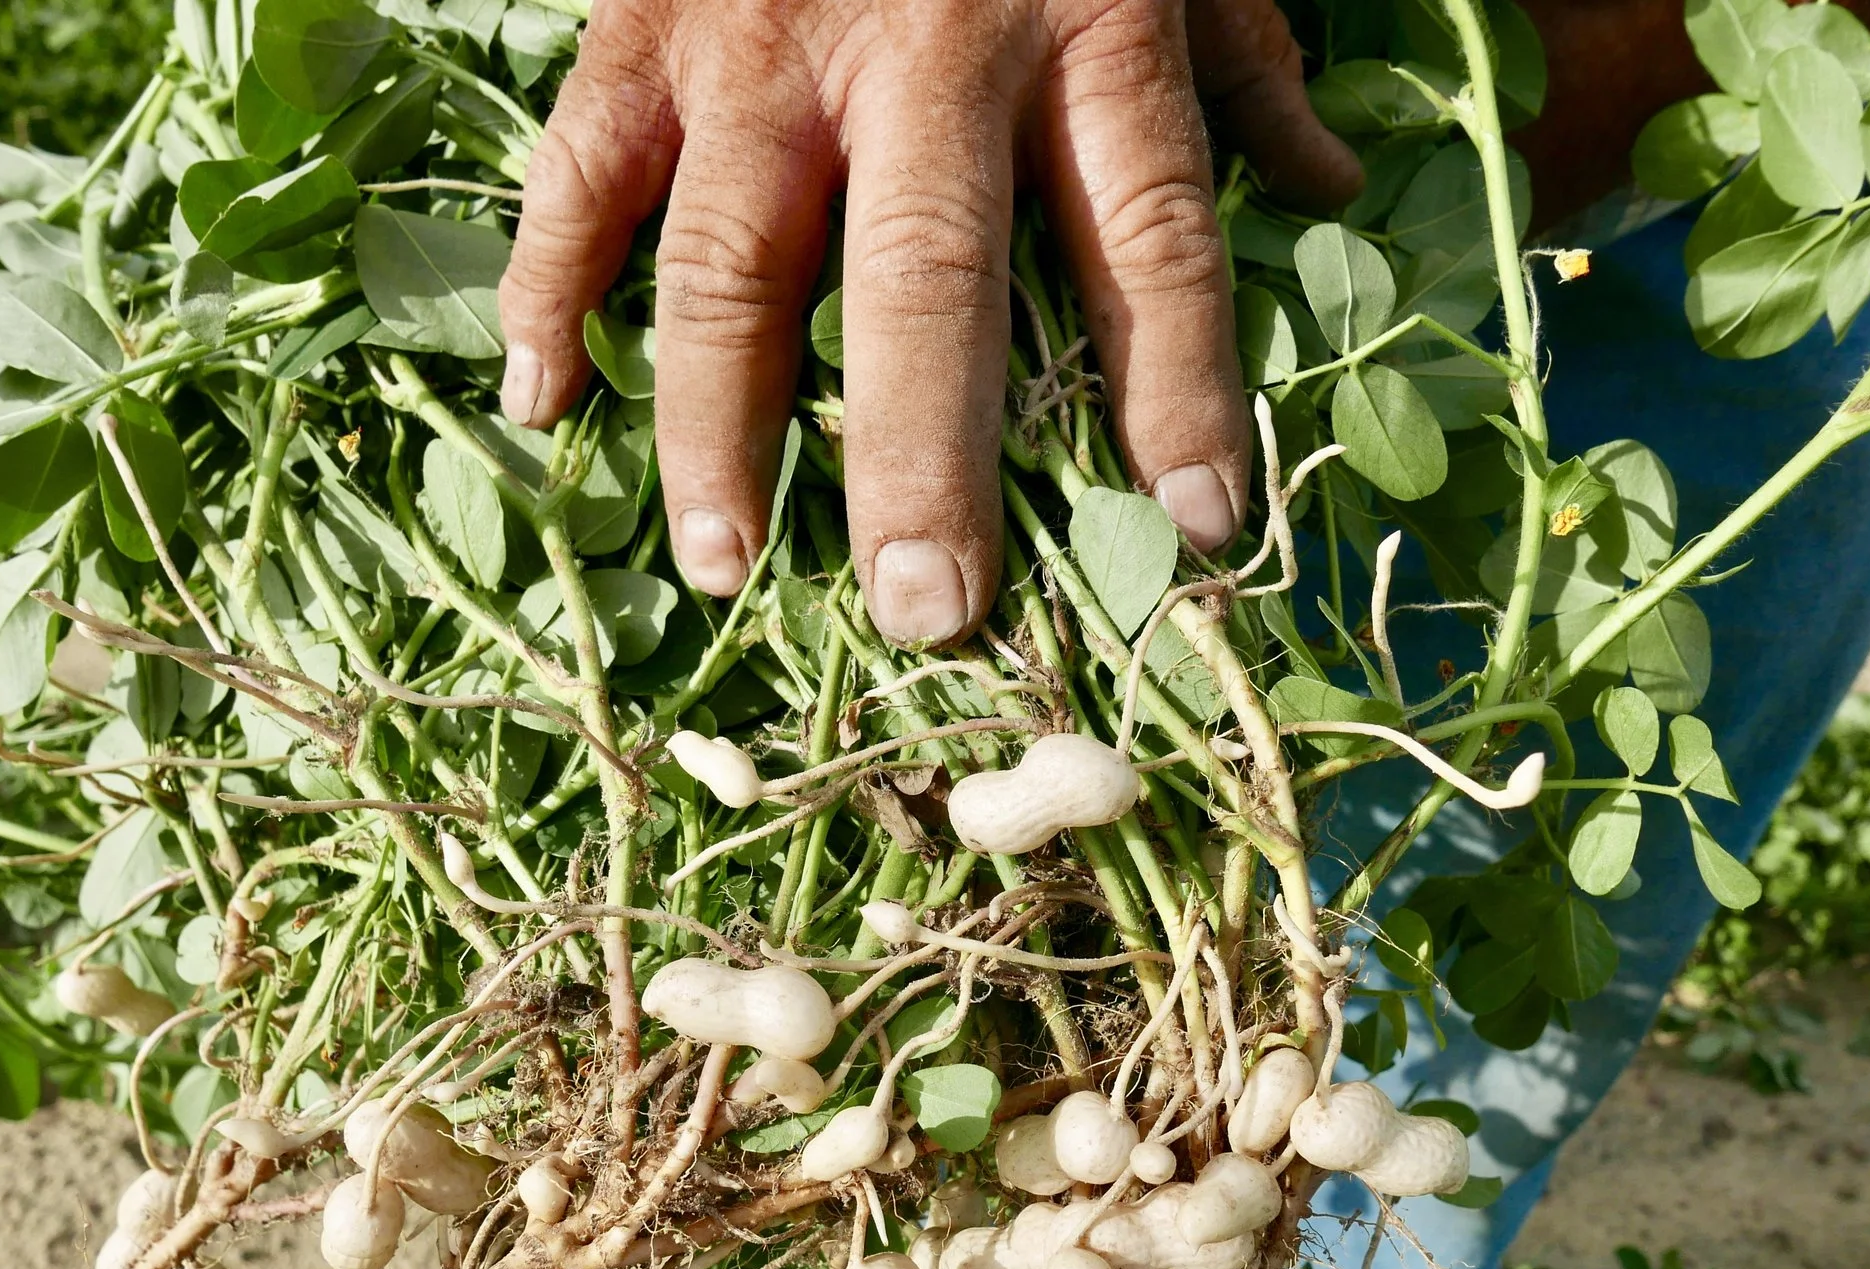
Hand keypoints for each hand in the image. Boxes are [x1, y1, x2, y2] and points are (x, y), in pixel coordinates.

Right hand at [496, 0, 1361, 645]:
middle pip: (925, 276)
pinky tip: (541, 406)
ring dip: (720, 420)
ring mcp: (765, 39)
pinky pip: (580, 167)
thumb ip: (1243, 61)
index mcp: (1084, 26)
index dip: (1180, 380)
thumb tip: (1328, 191)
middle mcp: (925, 45)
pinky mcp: (644, 21)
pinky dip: (547, 285)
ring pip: (734, 253)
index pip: (1148, 231)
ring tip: (724, 564)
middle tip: (923, 609)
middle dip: (921, 454)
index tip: (1202, 523)